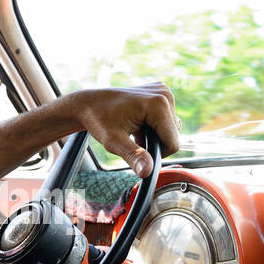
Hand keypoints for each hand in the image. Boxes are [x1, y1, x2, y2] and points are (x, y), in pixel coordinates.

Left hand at [67, 81, 181, 176]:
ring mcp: (163, 92)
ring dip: (154, 136)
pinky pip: (166, 120)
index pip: (173, 143)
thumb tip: (147, 172)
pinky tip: (138, 124)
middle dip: (155, 143)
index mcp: (158, 104)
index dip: (157, 153)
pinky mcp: (161, 93)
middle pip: (173, 136)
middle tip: (133, 138)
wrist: (90, 103)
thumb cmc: (99, 119)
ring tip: (134, 131)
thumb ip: (134, 156)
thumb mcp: (115, 141)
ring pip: (170, 129)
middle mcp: (164, 94)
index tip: (138, 150)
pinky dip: (153, 126)